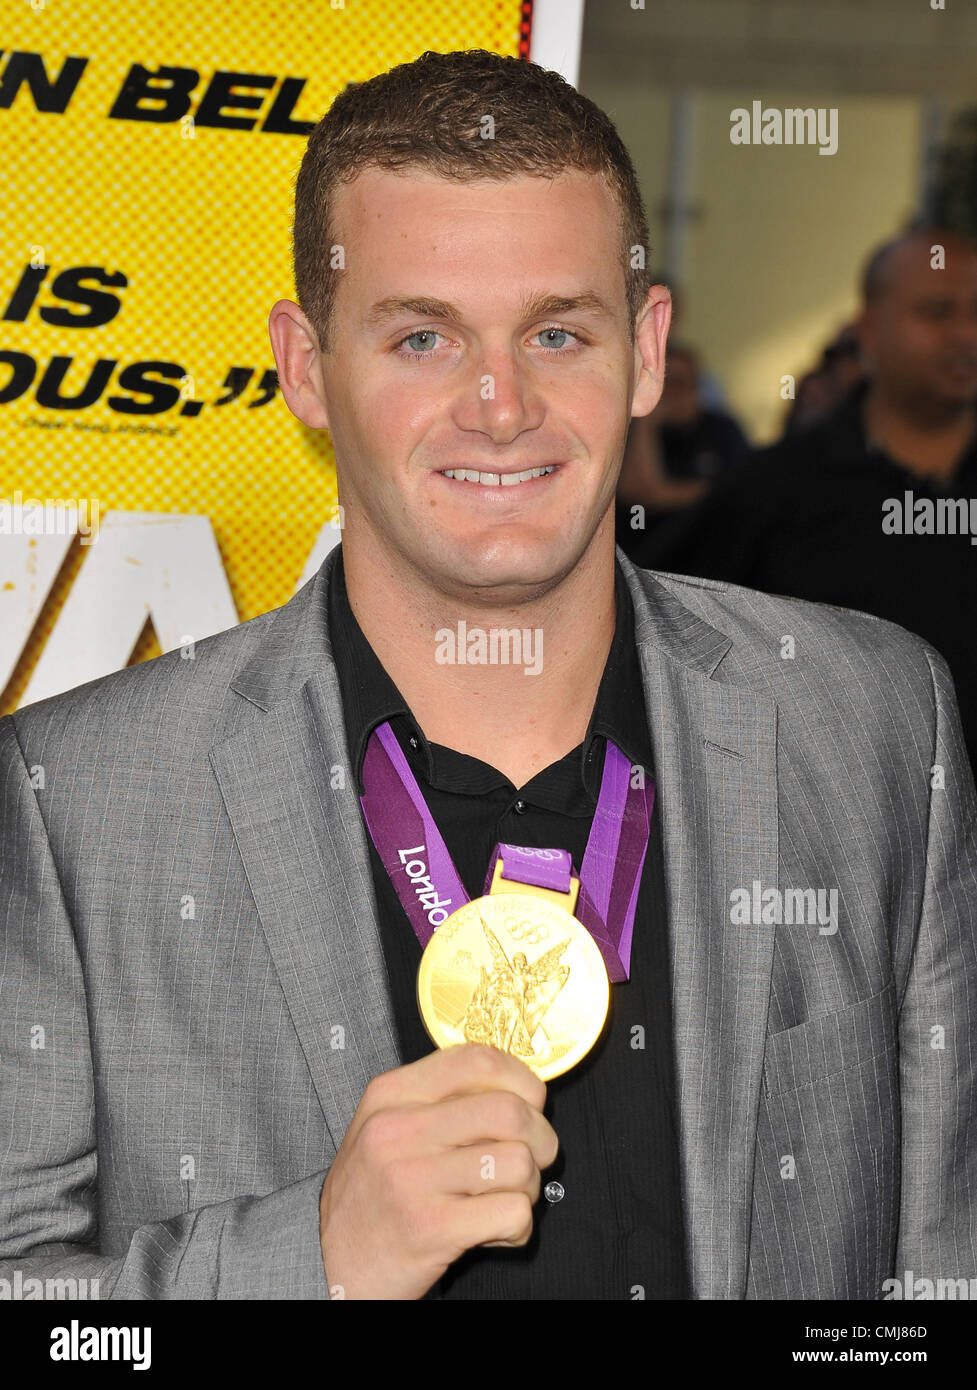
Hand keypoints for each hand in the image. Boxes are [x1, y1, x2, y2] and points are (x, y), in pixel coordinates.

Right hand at [318, 1043, 557, 1299]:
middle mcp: (398, 1130)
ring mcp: (412, 1179)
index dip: (521, 1079)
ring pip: (518, 1163)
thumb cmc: (370, 1194)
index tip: (530, 1100)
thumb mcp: (386, 1126)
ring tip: (502, 1198)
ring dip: (528, 1187)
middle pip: (509, 1111)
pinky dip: (517, 1227)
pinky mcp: (430, 1228)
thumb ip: (440, 1099)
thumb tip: (516, 1086)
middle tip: (533, 1157)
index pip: (476, 1061)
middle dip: (540, 1138)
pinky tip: (493, 1230)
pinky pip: (513, 1212)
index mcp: (391, 1094)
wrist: (326, 1261)